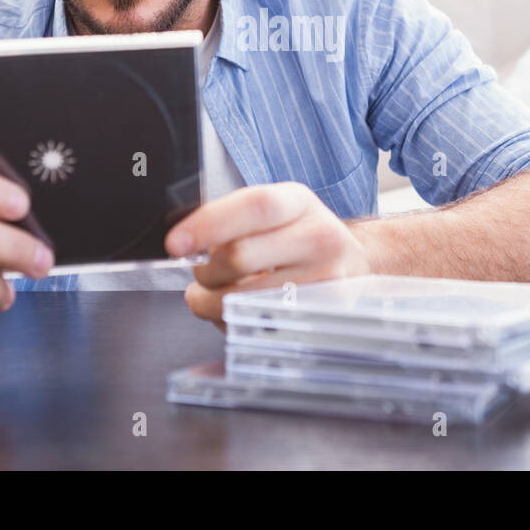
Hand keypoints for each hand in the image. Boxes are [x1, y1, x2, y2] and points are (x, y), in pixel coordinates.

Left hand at [165, 183, 370, 327]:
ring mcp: (325, 281)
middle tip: (202, 271)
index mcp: (300, 203)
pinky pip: (256, 326)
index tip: (175, 243)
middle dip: (205, 270)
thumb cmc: (300, 236)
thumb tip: (184, 241)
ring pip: (242, 299)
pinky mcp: (320, 317)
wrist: (353, 263)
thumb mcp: (276, 210)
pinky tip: (242, 308)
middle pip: (241, 257)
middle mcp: (320, 239)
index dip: (210, 224)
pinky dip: (232, 322)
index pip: (255, 206)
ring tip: (217, 292)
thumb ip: (233, 218)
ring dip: (212, 301)